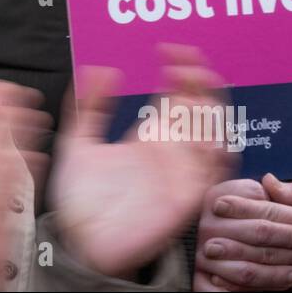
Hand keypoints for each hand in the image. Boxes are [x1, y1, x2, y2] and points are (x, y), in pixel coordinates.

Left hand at [49, 46, 232, 277]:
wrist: (79, 243)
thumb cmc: (80, 201)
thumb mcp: (76, 144)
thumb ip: (86, 107)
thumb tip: (96, 68)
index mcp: (146, 137)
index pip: (175, 94)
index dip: (180, 68)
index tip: (171, 49)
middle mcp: (168, 151)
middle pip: (202, 108)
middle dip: (203, 82)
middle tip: (191, 64)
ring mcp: (180, 172)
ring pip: (215, 134)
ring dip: (213, 112)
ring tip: (199, 91)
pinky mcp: (186, 196)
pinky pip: (213, 172)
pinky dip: (215, 150)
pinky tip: (200, 133)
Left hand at [194, 174, 291, 290]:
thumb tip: (265, 181)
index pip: (271, 213)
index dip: (243, 208)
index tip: (218, 204)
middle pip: (268, 245)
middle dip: (235, 243)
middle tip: (208, 241)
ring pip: (274, 271)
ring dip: (243, 269)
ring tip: (216, 265)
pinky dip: (264, 291)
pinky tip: (240, 288)